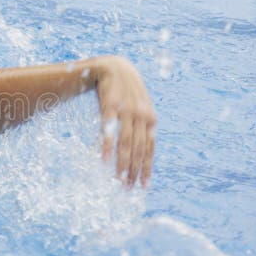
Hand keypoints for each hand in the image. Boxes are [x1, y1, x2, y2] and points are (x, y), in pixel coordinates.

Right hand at [94, 56, 155, 186]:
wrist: (113, 67)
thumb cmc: (125, 91)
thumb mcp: (138, 107)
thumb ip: (141, 125)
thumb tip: (139, 148)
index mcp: (151, 119)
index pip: (150, 149)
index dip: (146, 168)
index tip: (143, 185)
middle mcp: (142, 116)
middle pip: (138, 149)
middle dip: (134, 171)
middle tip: (128, 188)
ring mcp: (127, 112)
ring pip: (126, 143)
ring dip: (122, 164)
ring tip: (118, 180)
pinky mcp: (111, 107)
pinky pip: (110, 131)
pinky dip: (108, 147)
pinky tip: (104, 160)